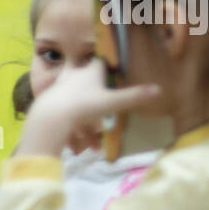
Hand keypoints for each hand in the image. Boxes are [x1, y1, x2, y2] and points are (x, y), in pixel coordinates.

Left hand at [18, 58, 160, 156]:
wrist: (51, 118)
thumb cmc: (85, 106)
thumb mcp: (113, 103)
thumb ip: (134, 97)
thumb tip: (159, 89)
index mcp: (90, 72)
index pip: (101, 62)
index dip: (109, 67)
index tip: (116, 75)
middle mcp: (74, 77)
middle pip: (88, 82)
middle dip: (98, 99)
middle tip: (105, 112)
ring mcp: (60, 89)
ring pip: (77, 103)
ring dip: (86, 124)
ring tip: (92, 144)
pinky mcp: (49, 104)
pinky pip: (65, 116)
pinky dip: (73, 130)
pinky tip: (78, 147)